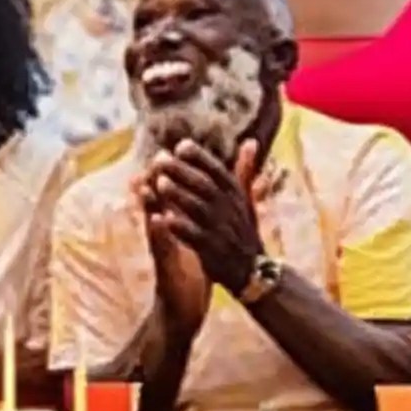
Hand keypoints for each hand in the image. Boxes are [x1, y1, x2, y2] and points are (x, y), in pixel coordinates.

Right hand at [134, 172, 209, 335]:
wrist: (183, 310)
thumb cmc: (193, 275)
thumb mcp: (200, 244)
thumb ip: (204, 221)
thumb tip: (211, 201)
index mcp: (177, 227)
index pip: (174, 196)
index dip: (178, 174)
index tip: (181, 150)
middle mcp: (166, 235)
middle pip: (159, 203)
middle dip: (159, 181)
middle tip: (158, 157)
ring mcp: (162, 250)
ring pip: (153, 221)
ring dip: (149, 203)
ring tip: (146, 183)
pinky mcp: (164, 267)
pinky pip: (159, 247)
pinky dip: (158, 232)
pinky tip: (158, 219)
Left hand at [150, 139, 263, 295]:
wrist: (251, 269)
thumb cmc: (242, 229)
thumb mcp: (245, 199)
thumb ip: (244, 171)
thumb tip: (251, 141)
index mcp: (236, 195)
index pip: (218, 171)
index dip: (200, 157)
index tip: (181, 144)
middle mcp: (229, 210)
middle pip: (205, 186)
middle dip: (183, 171)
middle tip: (160, 159)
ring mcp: (220, 230)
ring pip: (198, 209)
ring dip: (179, 195)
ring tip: (159, 182)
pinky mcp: (211, 250)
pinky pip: (194, 237)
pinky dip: (180, 227)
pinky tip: (163, 218)